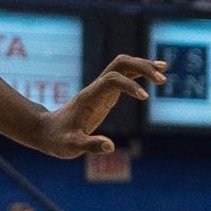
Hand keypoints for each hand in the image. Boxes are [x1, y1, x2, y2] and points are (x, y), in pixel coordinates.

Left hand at [28, 55, 167, 157]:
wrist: (46, 131)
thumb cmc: (58, 139)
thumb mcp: (71, 146)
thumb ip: (90, 145)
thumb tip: (109, 146)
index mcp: (90, 97)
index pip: (112, 80)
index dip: (129, 85)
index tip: (145, 98)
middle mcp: (97, 88)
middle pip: (120, 64)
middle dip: (141, 67)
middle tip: (162, 80)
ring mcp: (102, 89)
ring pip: (124, 66)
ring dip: (143, 66)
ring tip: (164, 70)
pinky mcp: (106, 94)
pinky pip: (125, 76)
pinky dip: (141, 73)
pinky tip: (156, 76)